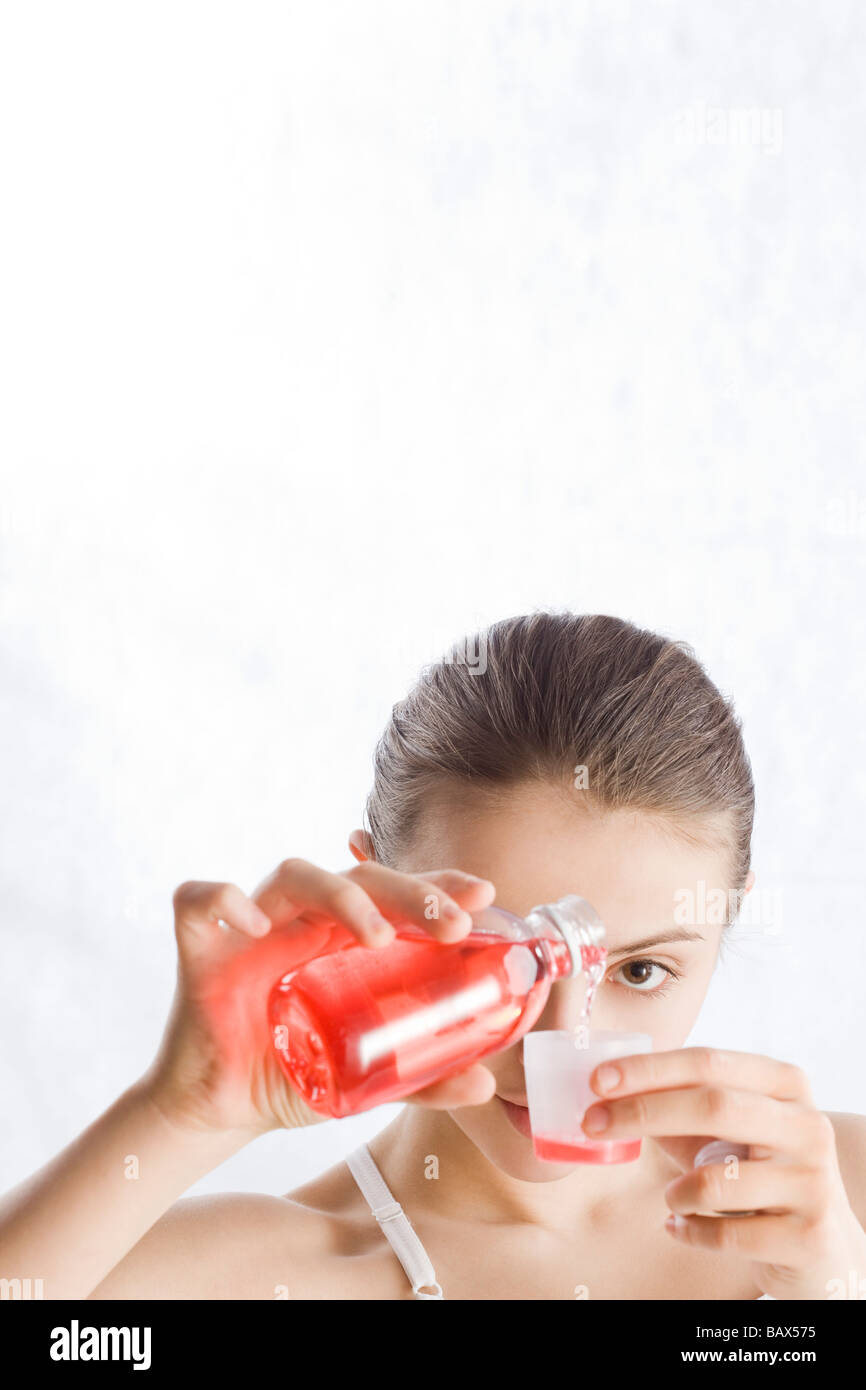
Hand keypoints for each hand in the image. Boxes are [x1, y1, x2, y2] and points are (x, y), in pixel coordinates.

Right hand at [141, 859, 497, 1136]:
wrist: (219, 1113)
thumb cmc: (291, 1075)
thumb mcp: (363, 1082)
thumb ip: (418, 1078)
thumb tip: (483, 1083)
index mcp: (342, 940)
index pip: (394, 893)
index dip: (437, 885)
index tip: (483, 894)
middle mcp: (302, 921)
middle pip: (357, 877)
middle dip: (410, 892)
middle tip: (453, 926)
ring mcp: (251, 928)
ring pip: (294, 875)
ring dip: (341, 896)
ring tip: (379, 937)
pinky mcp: (200, 947)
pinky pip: (199, 900)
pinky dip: (226, 901)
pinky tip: (256, 928)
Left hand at [583, 1046, 865, 1299]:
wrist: (823, 1246)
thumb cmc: (755, 1175)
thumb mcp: (723, 1131)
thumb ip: (678, 1105)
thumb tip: (603, 1088)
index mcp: (784, 1084)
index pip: (709, 1063)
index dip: (650, 1069)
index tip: (598, 1080)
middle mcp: (806, 1125)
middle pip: (714, 1106)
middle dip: (643, 1111)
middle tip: (592, 1123)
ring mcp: (812, 1182)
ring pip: (718, 1180)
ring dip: (677, 1190)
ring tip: (675, 1198)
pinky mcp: (808, 1236)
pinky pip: (726, 1234)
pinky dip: (691, 1230)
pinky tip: (684, 1226)